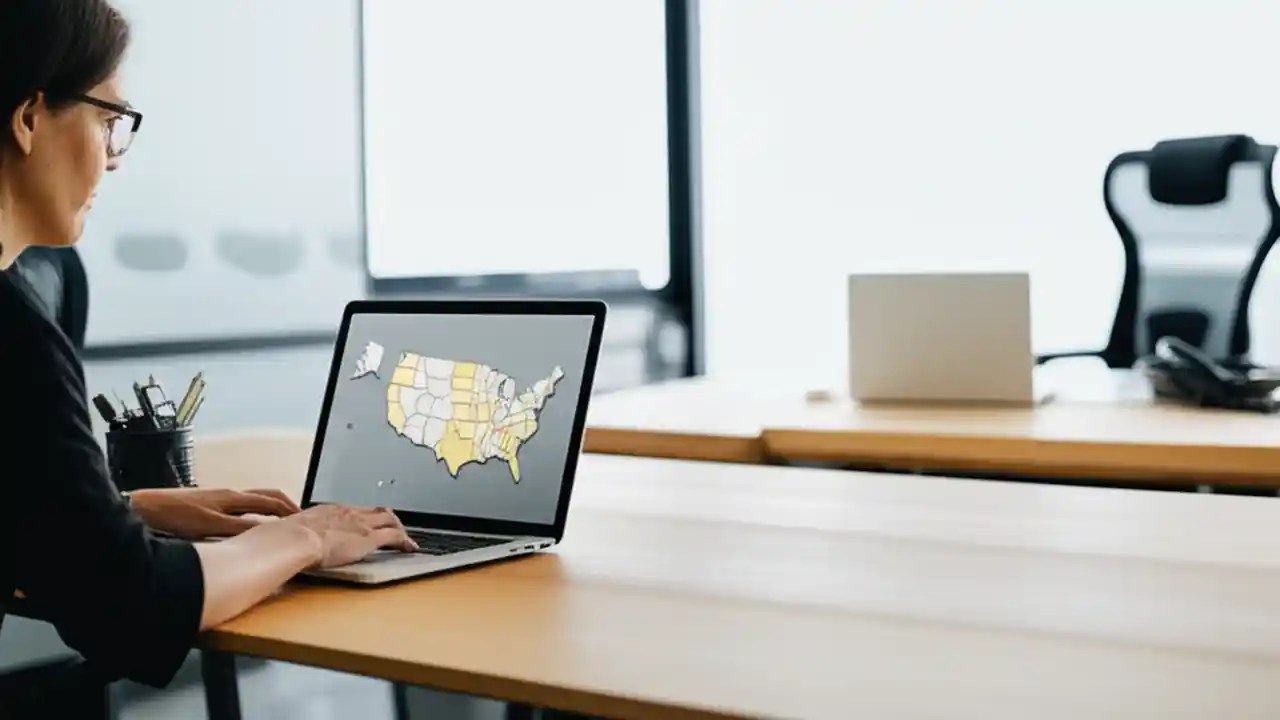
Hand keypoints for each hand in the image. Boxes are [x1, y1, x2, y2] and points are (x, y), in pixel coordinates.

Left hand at [128, 487, 300, 539]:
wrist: (144, 508)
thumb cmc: (175, 516)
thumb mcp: (210, 526)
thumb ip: (240, 528)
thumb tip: (269, 530)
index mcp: (234, 498)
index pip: (272, 502)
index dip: (291, 511)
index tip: (307, 521)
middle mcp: (230, 495)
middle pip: (267, 496)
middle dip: (286, 506)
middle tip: (300, 519)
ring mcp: (219, 499)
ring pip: (254, 501)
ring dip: (271, 510)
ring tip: (281, 522)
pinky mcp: (209, 506)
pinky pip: (242, 507)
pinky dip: (256, 514)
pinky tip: (251, 526)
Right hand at [279, 504, 417, 567]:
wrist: (293, 539)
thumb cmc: (286, 538)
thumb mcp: (293, 532)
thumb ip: (296, 535)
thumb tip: (285, 540)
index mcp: (331, 510)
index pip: (356, 511)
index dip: (366, 518)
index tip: (367, 525)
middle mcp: (349, 512)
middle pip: (377, 511)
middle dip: (387, 519)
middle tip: (393, 528)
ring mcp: (361, 524)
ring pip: (390, 520)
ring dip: (399, 529)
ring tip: (405, 539)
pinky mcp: (369, 538)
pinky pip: (395, 536)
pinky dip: (405, 541)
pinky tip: (410, 548)